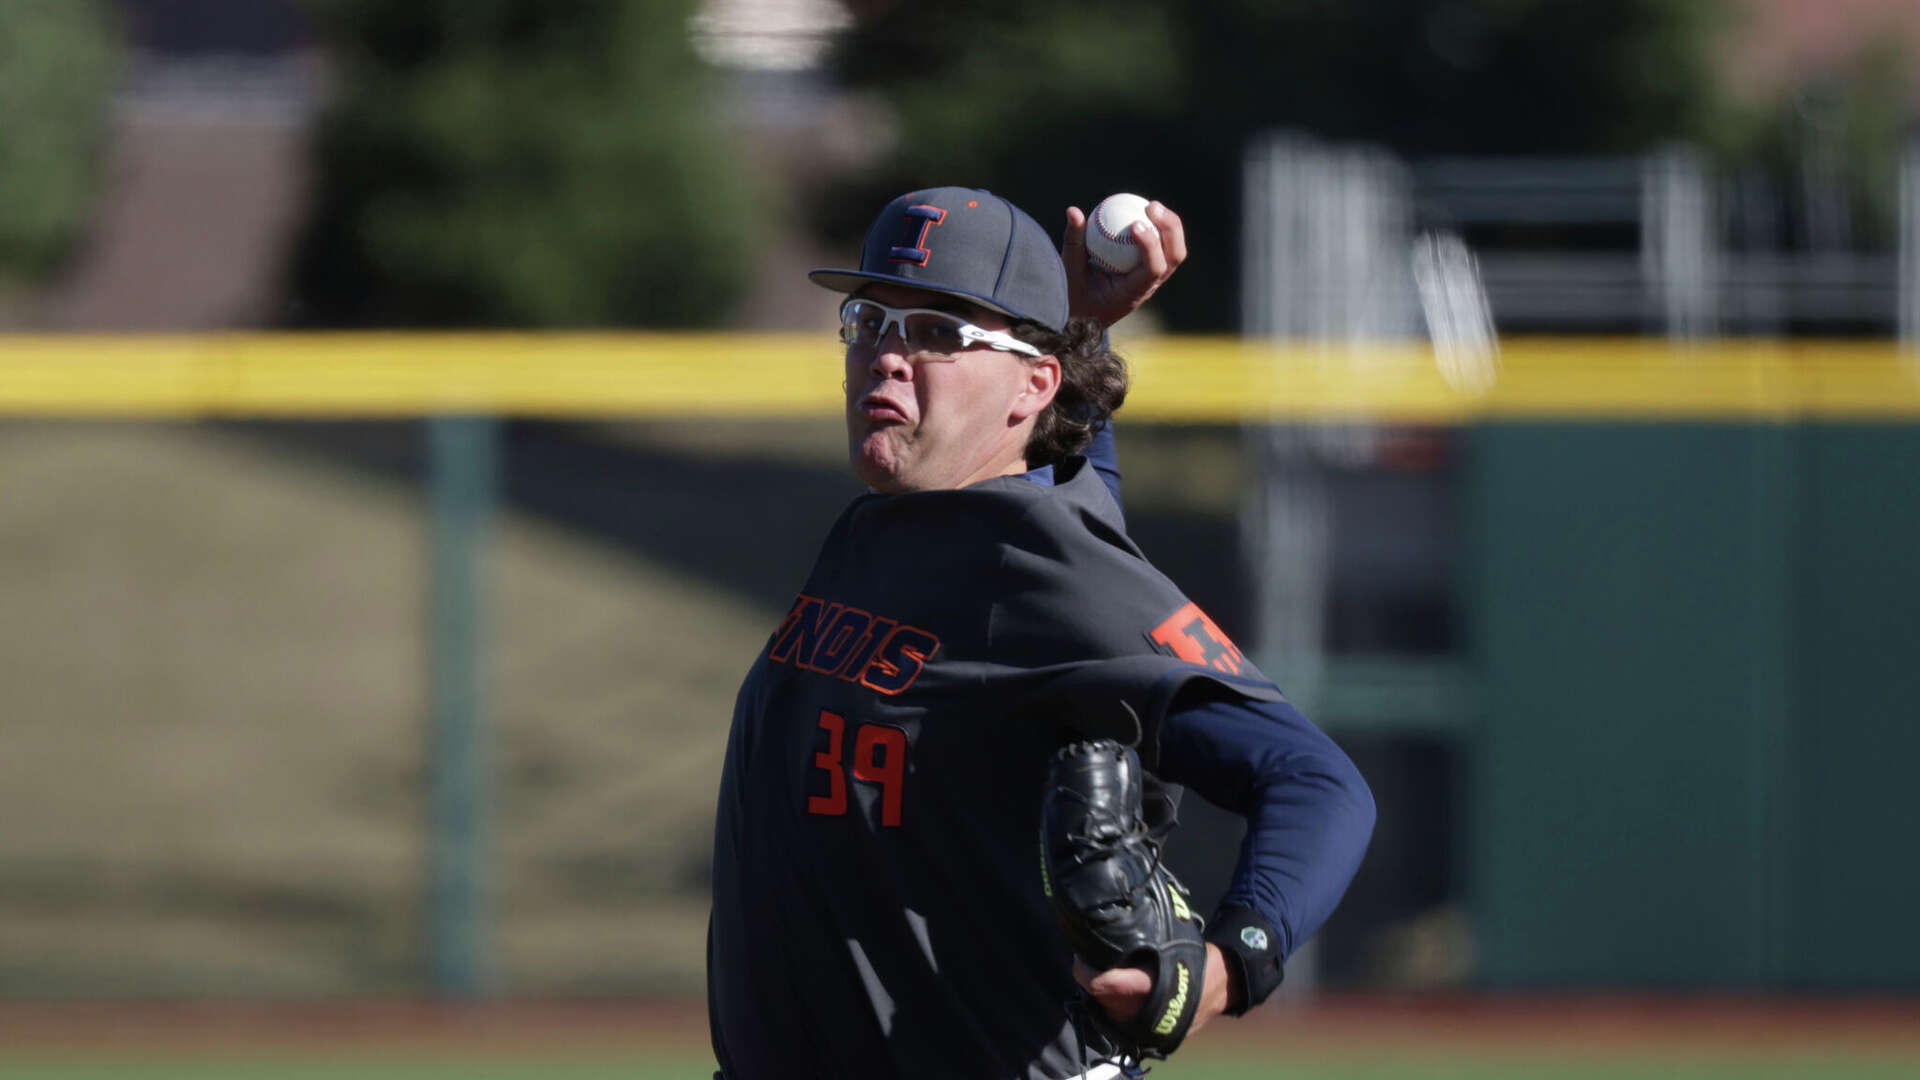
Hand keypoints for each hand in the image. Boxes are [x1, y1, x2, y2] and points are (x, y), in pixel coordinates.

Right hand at [1062, 200, 1188, 328]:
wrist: (1086, 318)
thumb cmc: (1075, 296)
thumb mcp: (1069, 271)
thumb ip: (1073, 241)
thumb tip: (1073, 210)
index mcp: (1132, 293)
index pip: (1152, 269)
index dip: (1150, 245)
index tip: (1134, 224)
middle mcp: (1149, 288)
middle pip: (1174, 257)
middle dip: (1170, 229)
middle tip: (1152, 206)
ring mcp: (1154, 280)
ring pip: (1174, 252)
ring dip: (1170, 226)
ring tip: (1152, 205)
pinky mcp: (1152, 272)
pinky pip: (1163, 248)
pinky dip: (1159, 229)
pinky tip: (1145, 210)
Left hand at [1073, 942, 1229, 1035]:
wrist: (1223, 985)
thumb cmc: (1196, 957)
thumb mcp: (1170, 939)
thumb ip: (1142, 937)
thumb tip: (1117, 918)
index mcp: (1147, 986)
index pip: (1102, 984)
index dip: (1086, 971)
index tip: (1082, 957)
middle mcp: (1142, 1011)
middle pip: (1101, 998)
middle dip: (1092, 980)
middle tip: (1091, 960)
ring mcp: (1145, 1026)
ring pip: (1109, 1011)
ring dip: (1102, 993)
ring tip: (1104, 972)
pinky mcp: (1149, 1034)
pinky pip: (1121, 1020)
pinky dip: (1114, 1005)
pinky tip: (1117, 989)